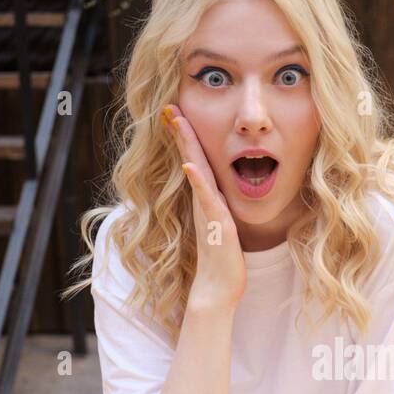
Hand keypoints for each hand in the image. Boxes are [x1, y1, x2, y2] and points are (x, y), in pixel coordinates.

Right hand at [163, 104, 244, 311]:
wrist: (219, 288)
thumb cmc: (223, 260)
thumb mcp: (222, 225)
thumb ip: (218, 208)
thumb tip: (218, 195)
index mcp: (206, 198)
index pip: (195, 160)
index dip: (186, 137)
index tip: (177, 112)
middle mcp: (204, 200)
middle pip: (190, 158)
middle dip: (181, 131)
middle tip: (169, 106)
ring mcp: (207, 210)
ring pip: (195, 171)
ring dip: (186, 146)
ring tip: (176, 121)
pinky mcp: (215, 224)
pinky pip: (205, 198)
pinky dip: (198, 182)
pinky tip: (190, 166)